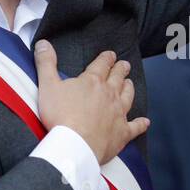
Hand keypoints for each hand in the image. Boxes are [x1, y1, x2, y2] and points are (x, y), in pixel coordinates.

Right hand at [35, 42, 148, 165]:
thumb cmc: (61, 116)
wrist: (75, 144)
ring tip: (130, 83)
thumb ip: (46, 64)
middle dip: (121, 70)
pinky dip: (141, 124)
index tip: (110, 54)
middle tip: (124, 65)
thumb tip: (43, 44)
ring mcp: (118, 113)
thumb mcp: (48, 86)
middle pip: (118, 78)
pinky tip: (145, 122)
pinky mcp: (122, 133)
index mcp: (92, 82)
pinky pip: (135, 127)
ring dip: (129, 89)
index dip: (106, 58)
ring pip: (128, 97)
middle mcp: (109, 95)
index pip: (101, 65)